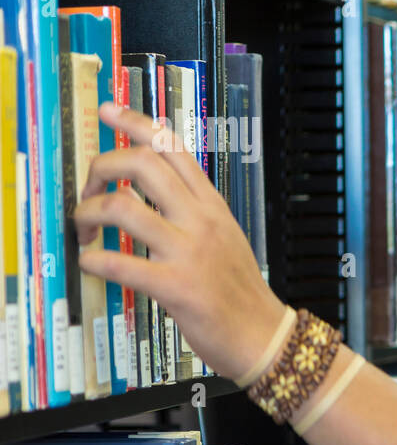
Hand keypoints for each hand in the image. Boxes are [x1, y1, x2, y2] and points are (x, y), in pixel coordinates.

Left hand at [74, 102, 288, 382]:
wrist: (265, 334)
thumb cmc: (241, 291)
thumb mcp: (224, 236)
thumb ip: (191, 211)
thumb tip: (147, 192)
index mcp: (212, 205)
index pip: (173, 147)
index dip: (135, 123)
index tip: (108, 111)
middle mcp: (201, 220)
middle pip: (143, 164)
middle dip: (101, 168)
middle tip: (88, 190)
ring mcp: (189, 252)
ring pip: (123, 208)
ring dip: (87, 214)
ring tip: (83, 230)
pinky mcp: (176, 287)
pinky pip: (121, 264)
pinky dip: (94, 260)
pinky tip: (90, 263)